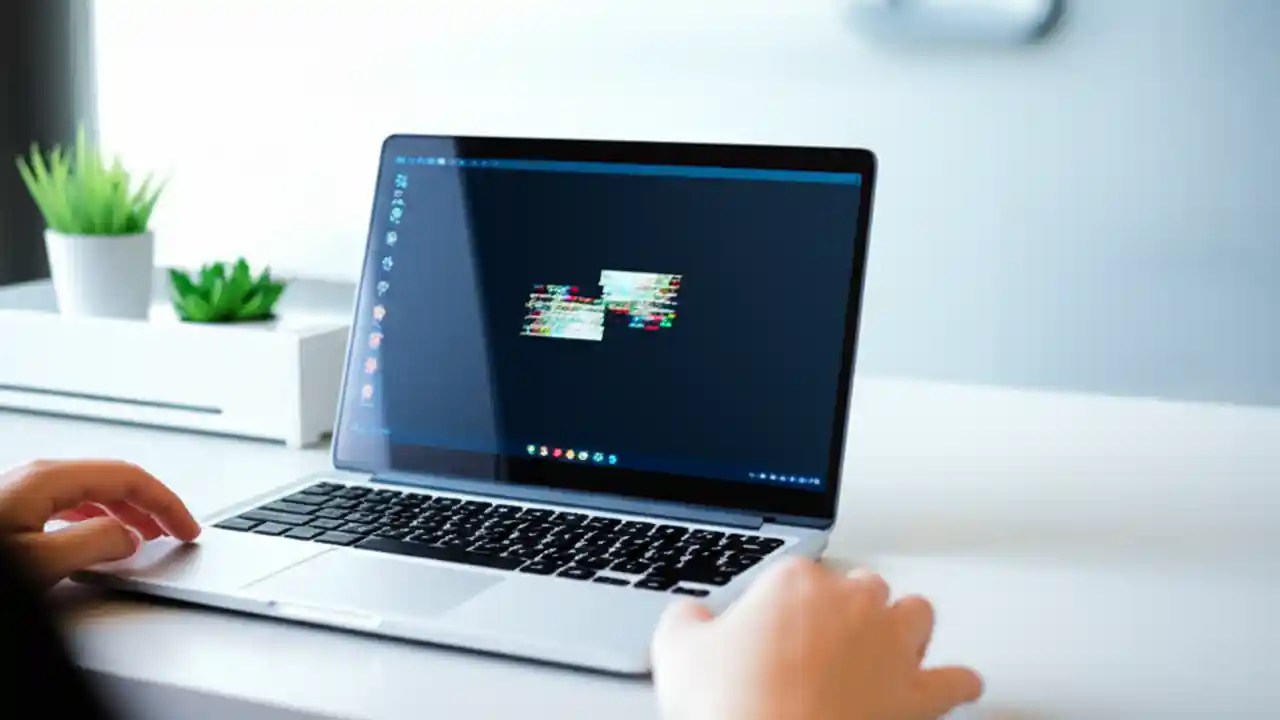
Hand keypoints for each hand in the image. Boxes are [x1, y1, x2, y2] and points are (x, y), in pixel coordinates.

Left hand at [0, 460, 200, 587]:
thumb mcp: (39, 561)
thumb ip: (93, 545)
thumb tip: (128, 539)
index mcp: (49, 479)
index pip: (130, 479)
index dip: (166, 504)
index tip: (187, 528)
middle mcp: (38, 477)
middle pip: (114, 482)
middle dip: (153, 507)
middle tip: (178, 532)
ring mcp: (24, 491)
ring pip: (93, 494)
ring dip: (128, 514)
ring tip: (148, 536)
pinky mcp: (14, 510)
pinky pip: (72, 507)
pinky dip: (101, 520)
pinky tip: (103, 536)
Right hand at [652, 558, 982, 719]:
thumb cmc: (732, 709)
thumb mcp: (678, 652)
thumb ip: (686, 620)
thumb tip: (690, 616)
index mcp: (796, 582)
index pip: (796, 573)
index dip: (783, 604)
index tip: (771, 626)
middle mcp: (852, 603)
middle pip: (861, 586)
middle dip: (847, 608)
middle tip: (822, 639)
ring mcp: (889, 648)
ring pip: (916, 614)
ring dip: (904, 627)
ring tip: (887, 646)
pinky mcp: (915, 696)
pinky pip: (955, 681)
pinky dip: (957, 683)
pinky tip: (955, 685)